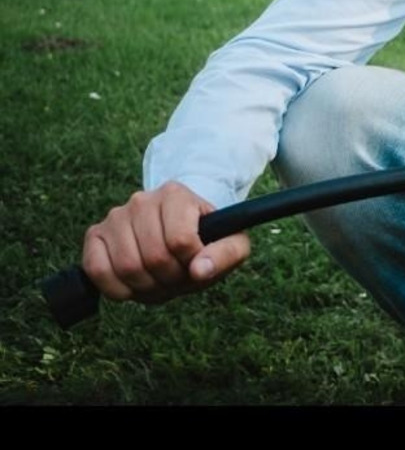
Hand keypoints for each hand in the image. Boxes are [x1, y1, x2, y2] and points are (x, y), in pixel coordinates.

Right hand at [81, 180, 250, 304]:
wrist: (177, 232)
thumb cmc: (204, 239)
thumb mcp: (230, 243)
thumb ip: (226, 254)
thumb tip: (200, 270)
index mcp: (176, 194)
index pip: (181, 240)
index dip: (190, 263)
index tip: (195, 262)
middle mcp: (142, 200)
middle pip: (153, 257)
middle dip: (169, 279)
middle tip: (176, 277)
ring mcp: (116, 216)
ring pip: (126, 266)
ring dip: (145, 286)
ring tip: (158, 280)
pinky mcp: (95, 234)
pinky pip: (96, 269)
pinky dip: (115, 288)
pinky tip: (132, 285)